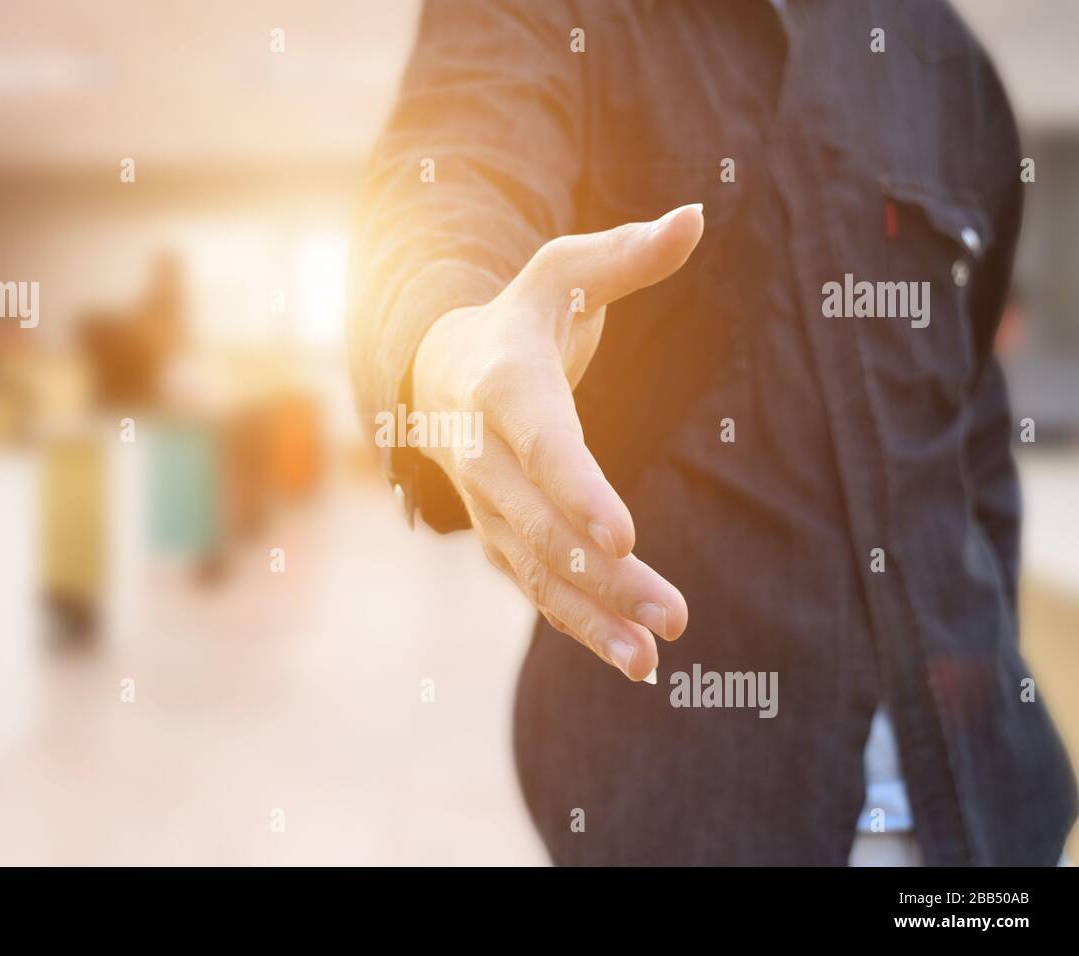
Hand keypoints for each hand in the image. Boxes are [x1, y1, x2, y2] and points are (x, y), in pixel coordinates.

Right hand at [411, 203, 703, 680]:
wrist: (436, 376)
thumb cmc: (518, 320)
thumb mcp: (563, 274)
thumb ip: (627, 255)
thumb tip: (696, 215)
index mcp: (503, 384)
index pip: (542, 444)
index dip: (578, 491)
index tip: (622, 537)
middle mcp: (483, 454)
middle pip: (542, 524)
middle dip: (604, 575)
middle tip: (674, 616)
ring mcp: (485, 504)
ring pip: (536, 570)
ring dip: (593, 618)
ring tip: (652, 660)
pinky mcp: (498, 537)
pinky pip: (535, 588)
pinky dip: (579, 624)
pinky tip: (633, 658)